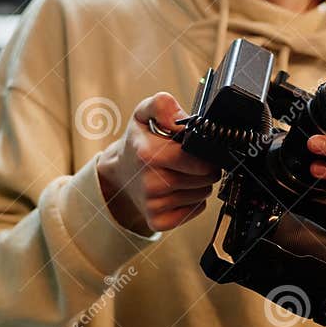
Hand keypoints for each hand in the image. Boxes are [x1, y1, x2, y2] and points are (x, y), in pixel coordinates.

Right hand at [96, 92, 220, 234]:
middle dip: (205, 167)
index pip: (199, 160)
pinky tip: (179, 189)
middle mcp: (151, 182)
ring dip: (199, 183)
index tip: (196, 147)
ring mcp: (154, 204)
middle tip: (190, 160)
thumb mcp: (145, 113)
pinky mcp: (158, 221)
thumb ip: (163, 105)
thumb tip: (184, 119)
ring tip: (182, 173)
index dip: (205, 153)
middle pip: (206, 178)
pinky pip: (196, 210)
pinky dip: (194, 200)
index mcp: (148, 153)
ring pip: (203, 194)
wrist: (120, 172)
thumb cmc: (138, 142)